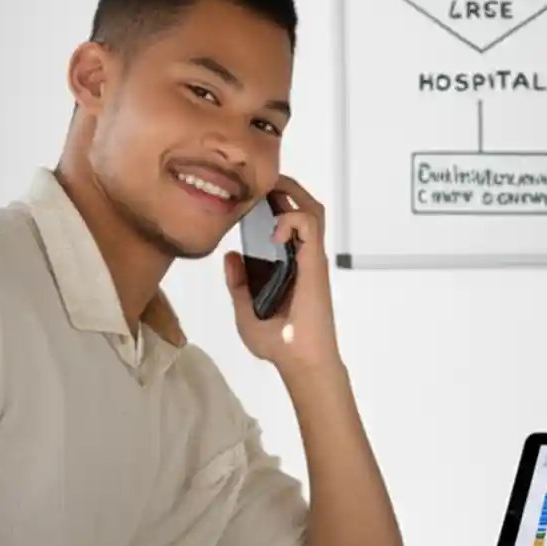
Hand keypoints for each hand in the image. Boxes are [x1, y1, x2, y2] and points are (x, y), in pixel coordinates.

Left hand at [224, 174, 339, 374]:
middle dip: (286, 188)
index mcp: (289, 265)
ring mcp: (311, 258)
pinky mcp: (315, 263)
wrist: (299, 360)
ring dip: (294, 194)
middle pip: (304, 206)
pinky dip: (292, 218)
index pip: (287, 221)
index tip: (251, 198)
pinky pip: (309, 226)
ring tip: (272, 193)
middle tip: (263, 185)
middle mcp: (302, 257)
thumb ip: (238, 284)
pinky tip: (274, 230)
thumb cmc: (279, 343)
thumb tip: (231, 256)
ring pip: (312, 210)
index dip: (272, 203)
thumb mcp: (246, 311)